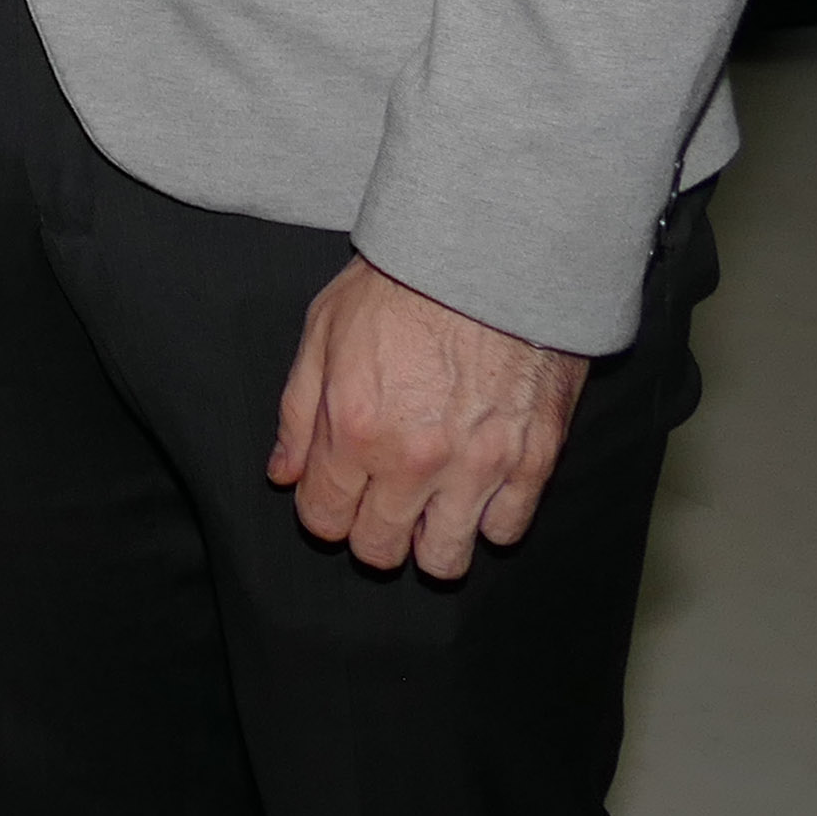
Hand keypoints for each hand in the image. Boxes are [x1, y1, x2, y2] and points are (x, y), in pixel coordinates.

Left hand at [268, 255, 588, 579]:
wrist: (489, 256)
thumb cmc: (402, 286)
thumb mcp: (322, 334)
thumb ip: (298, 414)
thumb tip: (283, 474)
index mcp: (355, 430)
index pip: (324, 519)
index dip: (322, 514)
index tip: (333, 498)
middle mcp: (414, 460)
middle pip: (381, 550)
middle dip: (370, 535)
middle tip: (377, 505)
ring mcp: (478, 466)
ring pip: (446, 559)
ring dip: (429, 543)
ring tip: (426, 510)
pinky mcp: (533, 461)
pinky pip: (506, 530)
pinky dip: (488, 521)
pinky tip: (474, 492)